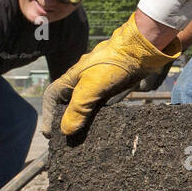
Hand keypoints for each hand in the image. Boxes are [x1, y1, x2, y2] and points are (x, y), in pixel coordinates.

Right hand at [42, 14, 180, 137]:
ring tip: (84, 138)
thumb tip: (66, 130)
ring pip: (87, 106)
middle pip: (69, 103)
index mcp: (72, 78)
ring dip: (84, 121)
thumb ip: (78, 109)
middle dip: (66, 121)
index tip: (50, 134)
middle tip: (68, 140)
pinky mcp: (115, 88)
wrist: (143, 50)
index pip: (53, 97)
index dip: (49, 115)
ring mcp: (100, 85)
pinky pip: (103, 105)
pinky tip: (104, 127)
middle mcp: (84, 81)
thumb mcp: (91, 87)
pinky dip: (101, 117)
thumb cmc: (114, 63)